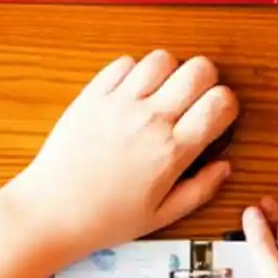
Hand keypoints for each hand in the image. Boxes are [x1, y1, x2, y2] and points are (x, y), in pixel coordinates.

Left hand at [7, 51, 238, 251]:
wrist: (51, 211)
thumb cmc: (103, 218)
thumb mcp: (162, 215)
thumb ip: (200, 189)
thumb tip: (224, 167)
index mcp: (171, 152)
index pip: (220, 103)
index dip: (227, 105)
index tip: (217, 116)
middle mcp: (148, 121)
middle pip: (199, 69)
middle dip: (206, 81)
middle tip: (195, 100)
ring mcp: (119, 104)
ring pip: (163, 59)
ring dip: (170, 72)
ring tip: (162, 95)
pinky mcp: (93, 96)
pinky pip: (124, 63)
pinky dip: (135, 72)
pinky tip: (133, 93)